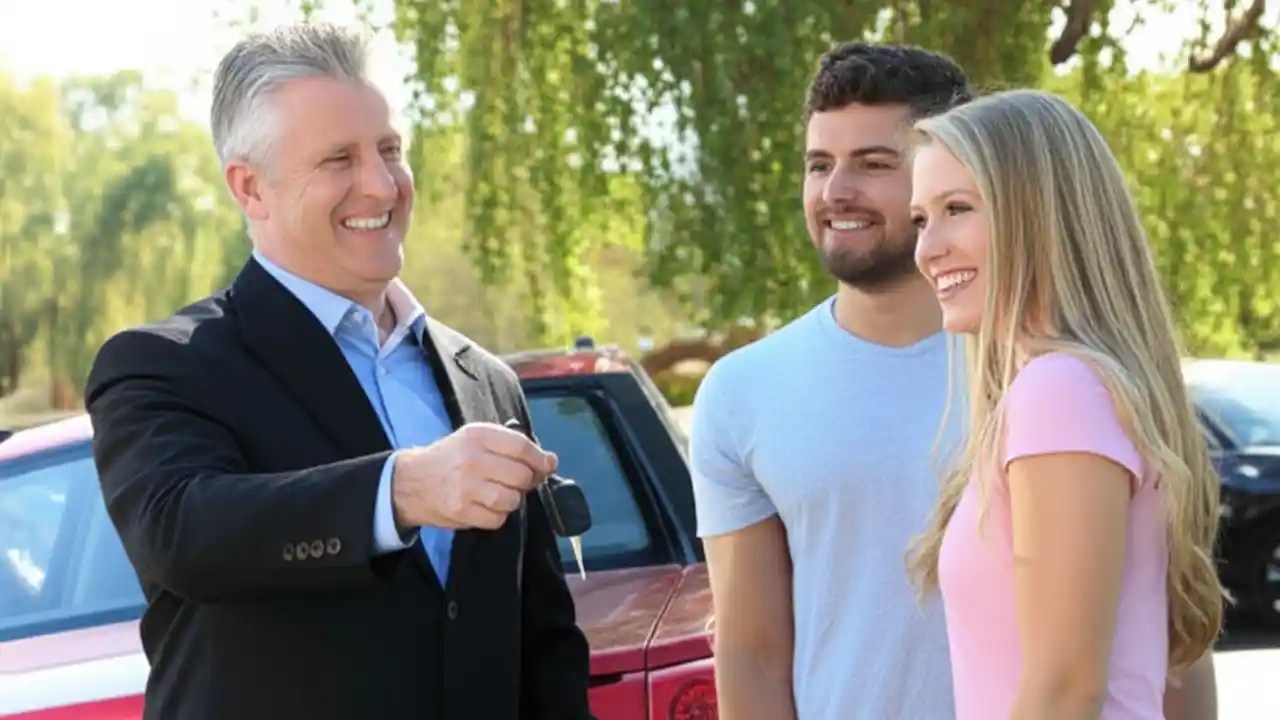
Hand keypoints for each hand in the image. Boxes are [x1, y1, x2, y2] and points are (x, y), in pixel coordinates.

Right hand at [391, 422, 557, 529]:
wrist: (411, 482)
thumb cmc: (451, 458)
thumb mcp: (475, 439)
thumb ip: (510, 446)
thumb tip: (549, 462)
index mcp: (478, 436)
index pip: (521, 446)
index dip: (540, 458)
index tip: (548, 465)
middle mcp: (472, 460)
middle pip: (521, 475)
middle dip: (527, 481)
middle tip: (517, 482)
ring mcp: (466, 487)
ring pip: (512, 499)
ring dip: (511, 500)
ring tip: (499, 494)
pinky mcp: (462, 511)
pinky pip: (498, 519)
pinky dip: (498, 515)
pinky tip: (486, 506)